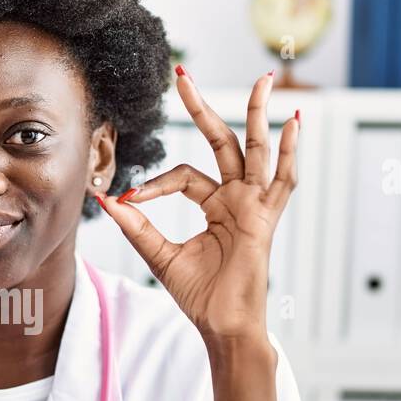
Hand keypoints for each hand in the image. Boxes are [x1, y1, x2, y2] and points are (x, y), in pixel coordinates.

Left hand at [99, 68, 297, 349]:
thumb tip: (106, 199)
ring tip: (262, 79)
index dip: (154, 183)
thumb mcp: (159, 256)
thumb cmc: (200, 296)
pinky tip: (294, 124)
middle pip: (221, 141)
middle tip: (183, 75)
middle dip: (202, 108)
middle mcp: (237, 198)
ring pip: (255, 149)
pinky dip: (289, 153)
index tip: (128, 198)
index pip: (183, 175)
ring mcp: (254, 205)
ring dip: (257, 113)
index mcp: (215, 205)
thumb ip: (136, 226)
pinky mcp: (265, 219)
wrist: (222, 326)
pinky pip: (283, 181)